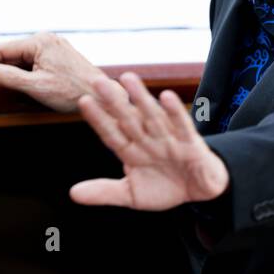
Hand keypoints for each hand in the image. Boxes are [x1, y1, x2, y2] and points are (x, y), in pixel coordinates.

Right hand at [0, 31, 105, 111]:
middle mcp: (47, 39)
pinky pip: (33, 61)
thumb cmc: (72, 92)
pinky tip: (14, 82)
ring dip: (8, 69)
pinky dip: (21, 70)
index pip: (3, 49)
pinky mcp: (59, 55)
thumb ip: (9, 77)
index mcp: (41, 42)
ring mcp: (54, 46)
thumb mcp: (36, 86)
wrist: (102, 96)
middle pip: (12, 52)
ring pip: (22, 57)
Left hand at [70, 73, 229, 210]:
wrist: (200, 192)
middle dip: (114, 102)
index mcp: (132, 152)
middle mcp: (148, 141)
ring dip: (141, 98)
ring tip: (128, 79)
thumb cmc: (166, 188)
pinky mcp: (190, 143)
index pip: (112, 134)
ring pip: (152, 117)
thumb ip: (104, 192)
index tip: (84, 101)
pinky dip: (175, 112)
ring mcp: (169, 140)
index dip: (99, 119)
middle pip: (129, 120)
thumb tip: (73, 194)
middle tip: (98, 81)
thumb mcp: (131, 195)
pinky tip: (166, 96)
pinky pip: (182, 126)